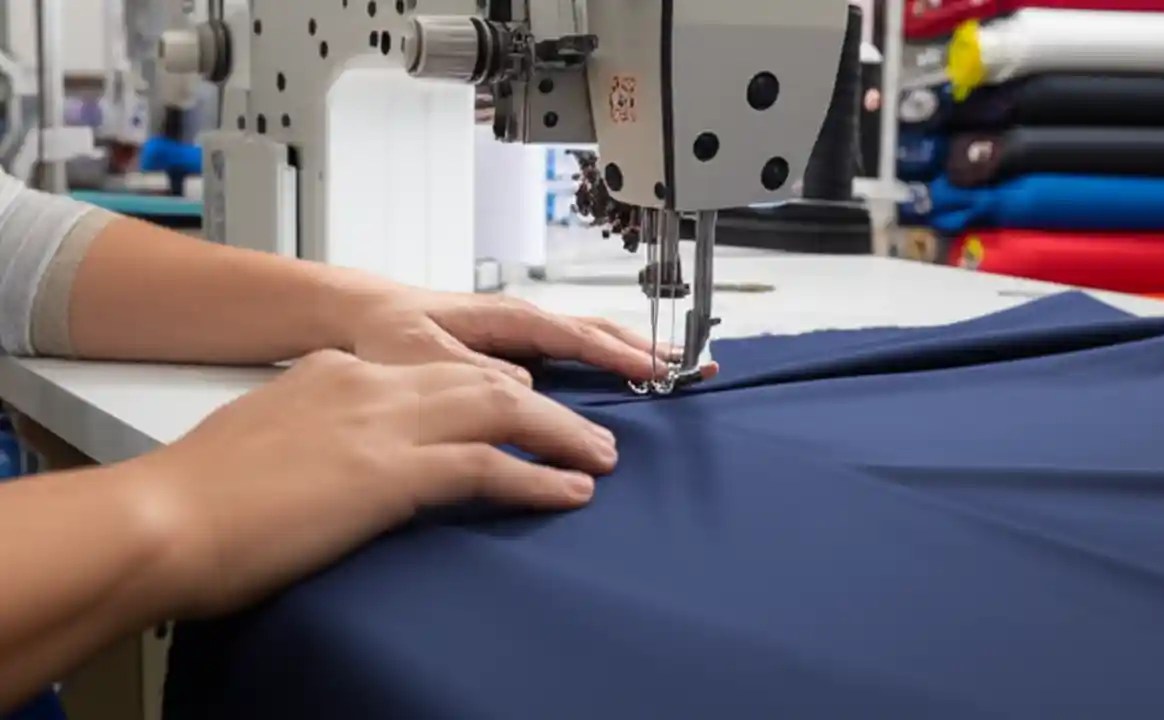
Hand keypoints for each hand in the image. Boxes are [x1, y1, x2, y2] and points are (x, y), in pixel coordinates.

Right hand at [125, 350, 615, 616]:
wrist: (165, 517)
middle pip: (486, 382)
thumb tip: (343, 455)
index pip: (439, 370)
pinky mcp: (391, 472)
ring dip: (561, 435)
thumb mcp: (271, 437)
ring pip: (504, 412)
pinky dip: (537, 478)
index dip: (495, 392)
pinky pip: (488, 467)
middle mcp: (371, 384)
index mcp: (340, 371)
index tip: (526, 412)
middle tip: (588, 432)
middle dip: (546, 407)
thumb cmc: (202, 494)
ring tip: (600, 458)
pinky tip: (569, 492)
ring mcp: (384, 424)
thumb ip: (318, 428)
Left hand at [345, 287, 692, 384]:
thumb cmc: (389, 333)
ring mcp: (526, 334)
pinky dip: (610, 359)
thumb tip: (526, 387)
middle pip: (601, 333)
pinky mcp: (519, 349)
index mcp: (509, 319)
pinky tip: (627, 377)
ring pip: (593, 340)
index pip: (579, 338)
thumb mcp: (423, 356)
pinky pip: (576, 351)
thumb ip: (474, 372)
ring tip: (679, 368)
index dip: (622, 355)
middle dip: (650, 347)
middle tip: (698, 365)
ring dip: (637, 353)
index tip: (662, 370)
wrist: (365, 316)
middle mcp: (525, 322)